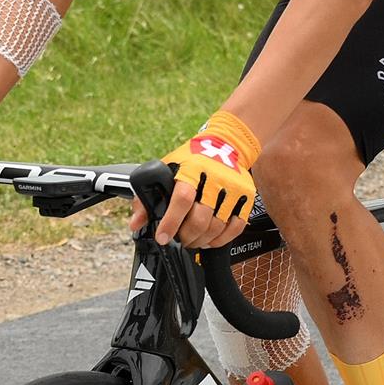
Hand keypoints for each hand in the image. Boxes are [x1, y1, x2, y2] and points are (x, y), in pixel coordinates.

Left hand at [133, 110, 260, 247]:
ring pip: (217, 226)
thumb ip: (148, 196)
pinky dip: (221, 239)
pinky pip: (236, 226)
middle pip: (200, 218)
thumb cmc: (193, 158)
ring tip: (193, 241)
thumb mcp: (167, 168)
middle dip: (186, 236)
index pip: (182, 199)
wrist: (227, 143)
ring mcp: (233, 187)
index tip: (163, 238)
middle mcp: (215, 177)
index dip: (171, 222)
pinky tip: (210, 239)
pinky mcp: (246, 196)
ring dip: (202, 240)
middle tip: (179, 241)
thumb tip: (136, 224)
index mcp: (192, 168)